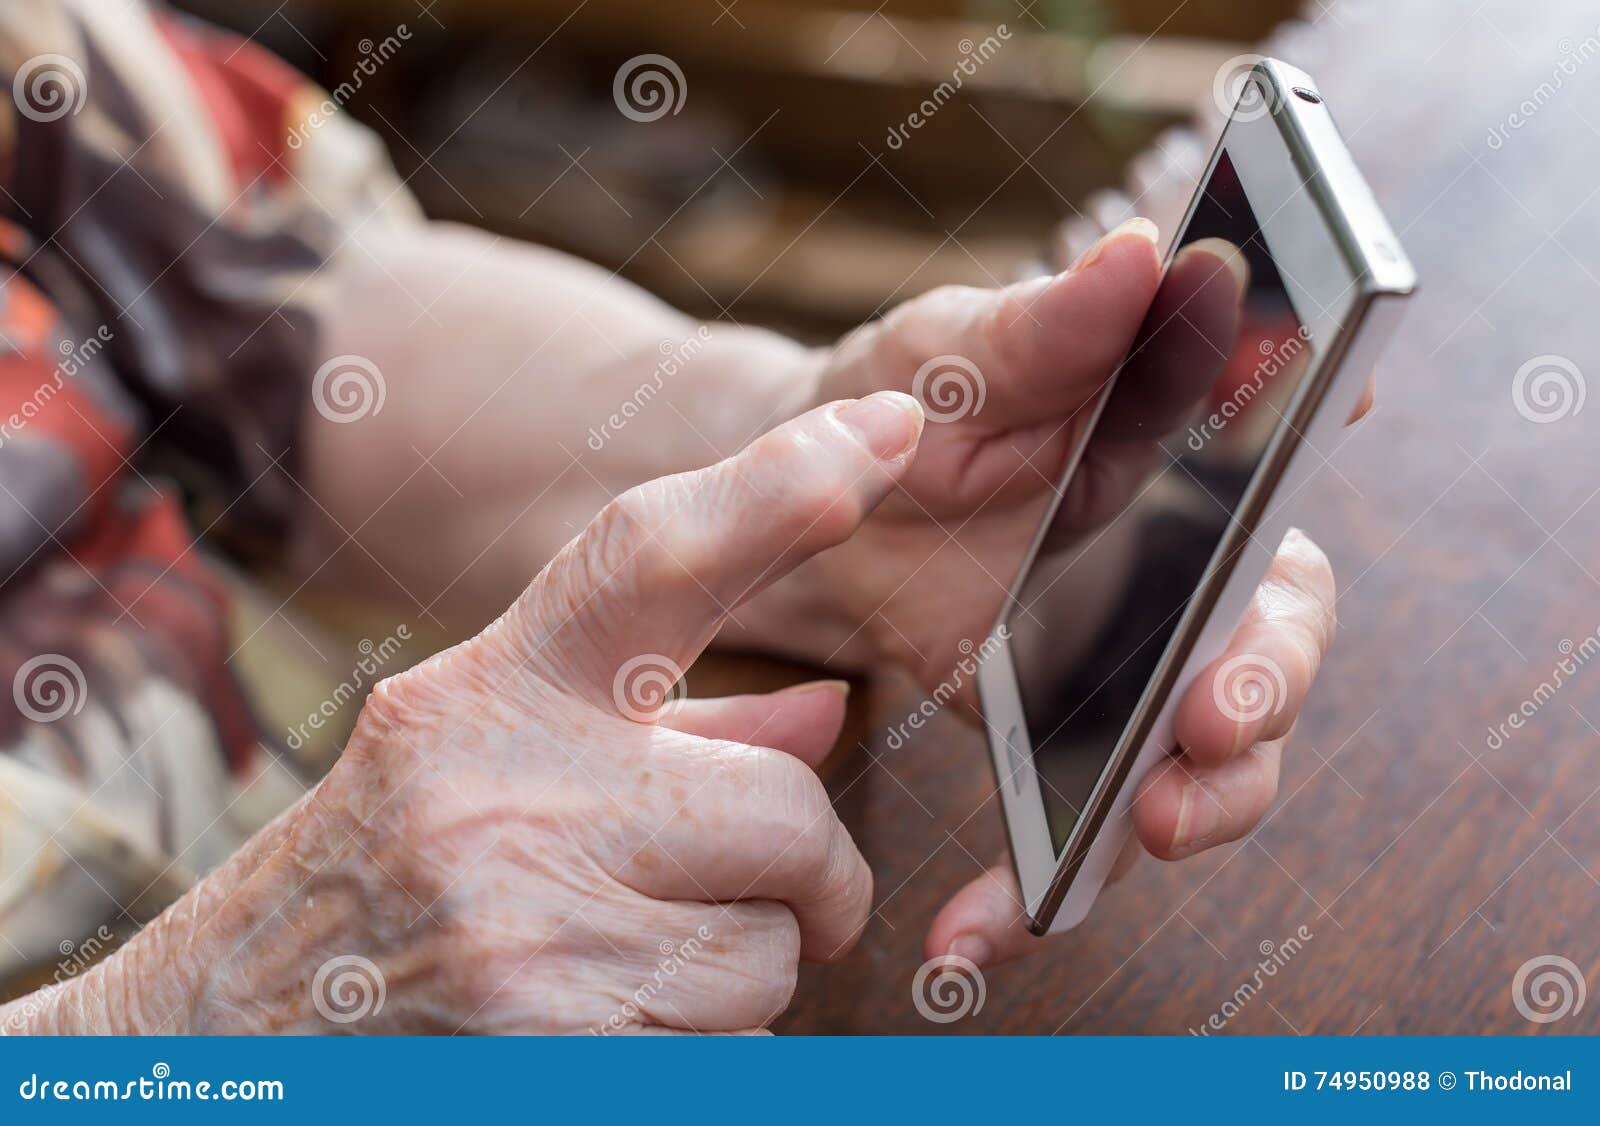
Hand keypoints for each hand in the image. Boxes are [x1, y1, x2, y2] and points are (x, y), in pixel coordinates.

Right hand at [4, 392, 924, 1033]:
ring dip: (744, 973)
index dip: (781, 489)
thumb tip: (830, 709)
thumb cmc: (385, 878)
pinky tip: (611, 1032)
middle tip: (780, 896)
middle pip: (787, 807)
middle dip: (812, 873)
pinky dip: (706, 1050)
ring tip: (635, 971)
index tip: (889, 428)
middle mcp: (507, 796)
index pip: (648, 558)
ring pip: (773, 953)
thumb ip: (676, 731)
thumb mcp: (495, 761)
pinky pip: (735, 1050)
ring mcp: (525, 935)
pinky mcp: (551, 1054)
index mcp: (492, 694)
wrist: (227, 1034)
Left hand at [733, 218, 1371, 968]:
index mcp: (1172, 469)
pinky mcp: (1053, 738)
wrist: (802, 505)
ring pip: (1205, 760)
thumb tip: (1141, 254)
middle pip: (1269, 649)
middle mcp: (1171, 575)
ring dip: (1196, 808)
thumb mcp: (953, 349)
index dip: (1301, 511)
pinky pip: (1078, 831)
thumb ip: (1042, 322)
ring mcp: (1119, 666)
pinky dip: (1036, 893)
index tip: (1292, 549)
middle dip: (1261, 695)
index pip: (1274, 504)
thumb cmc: (891, 398)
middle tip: (1214, 726)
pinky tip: (973, 933)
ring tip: (1136, 835)